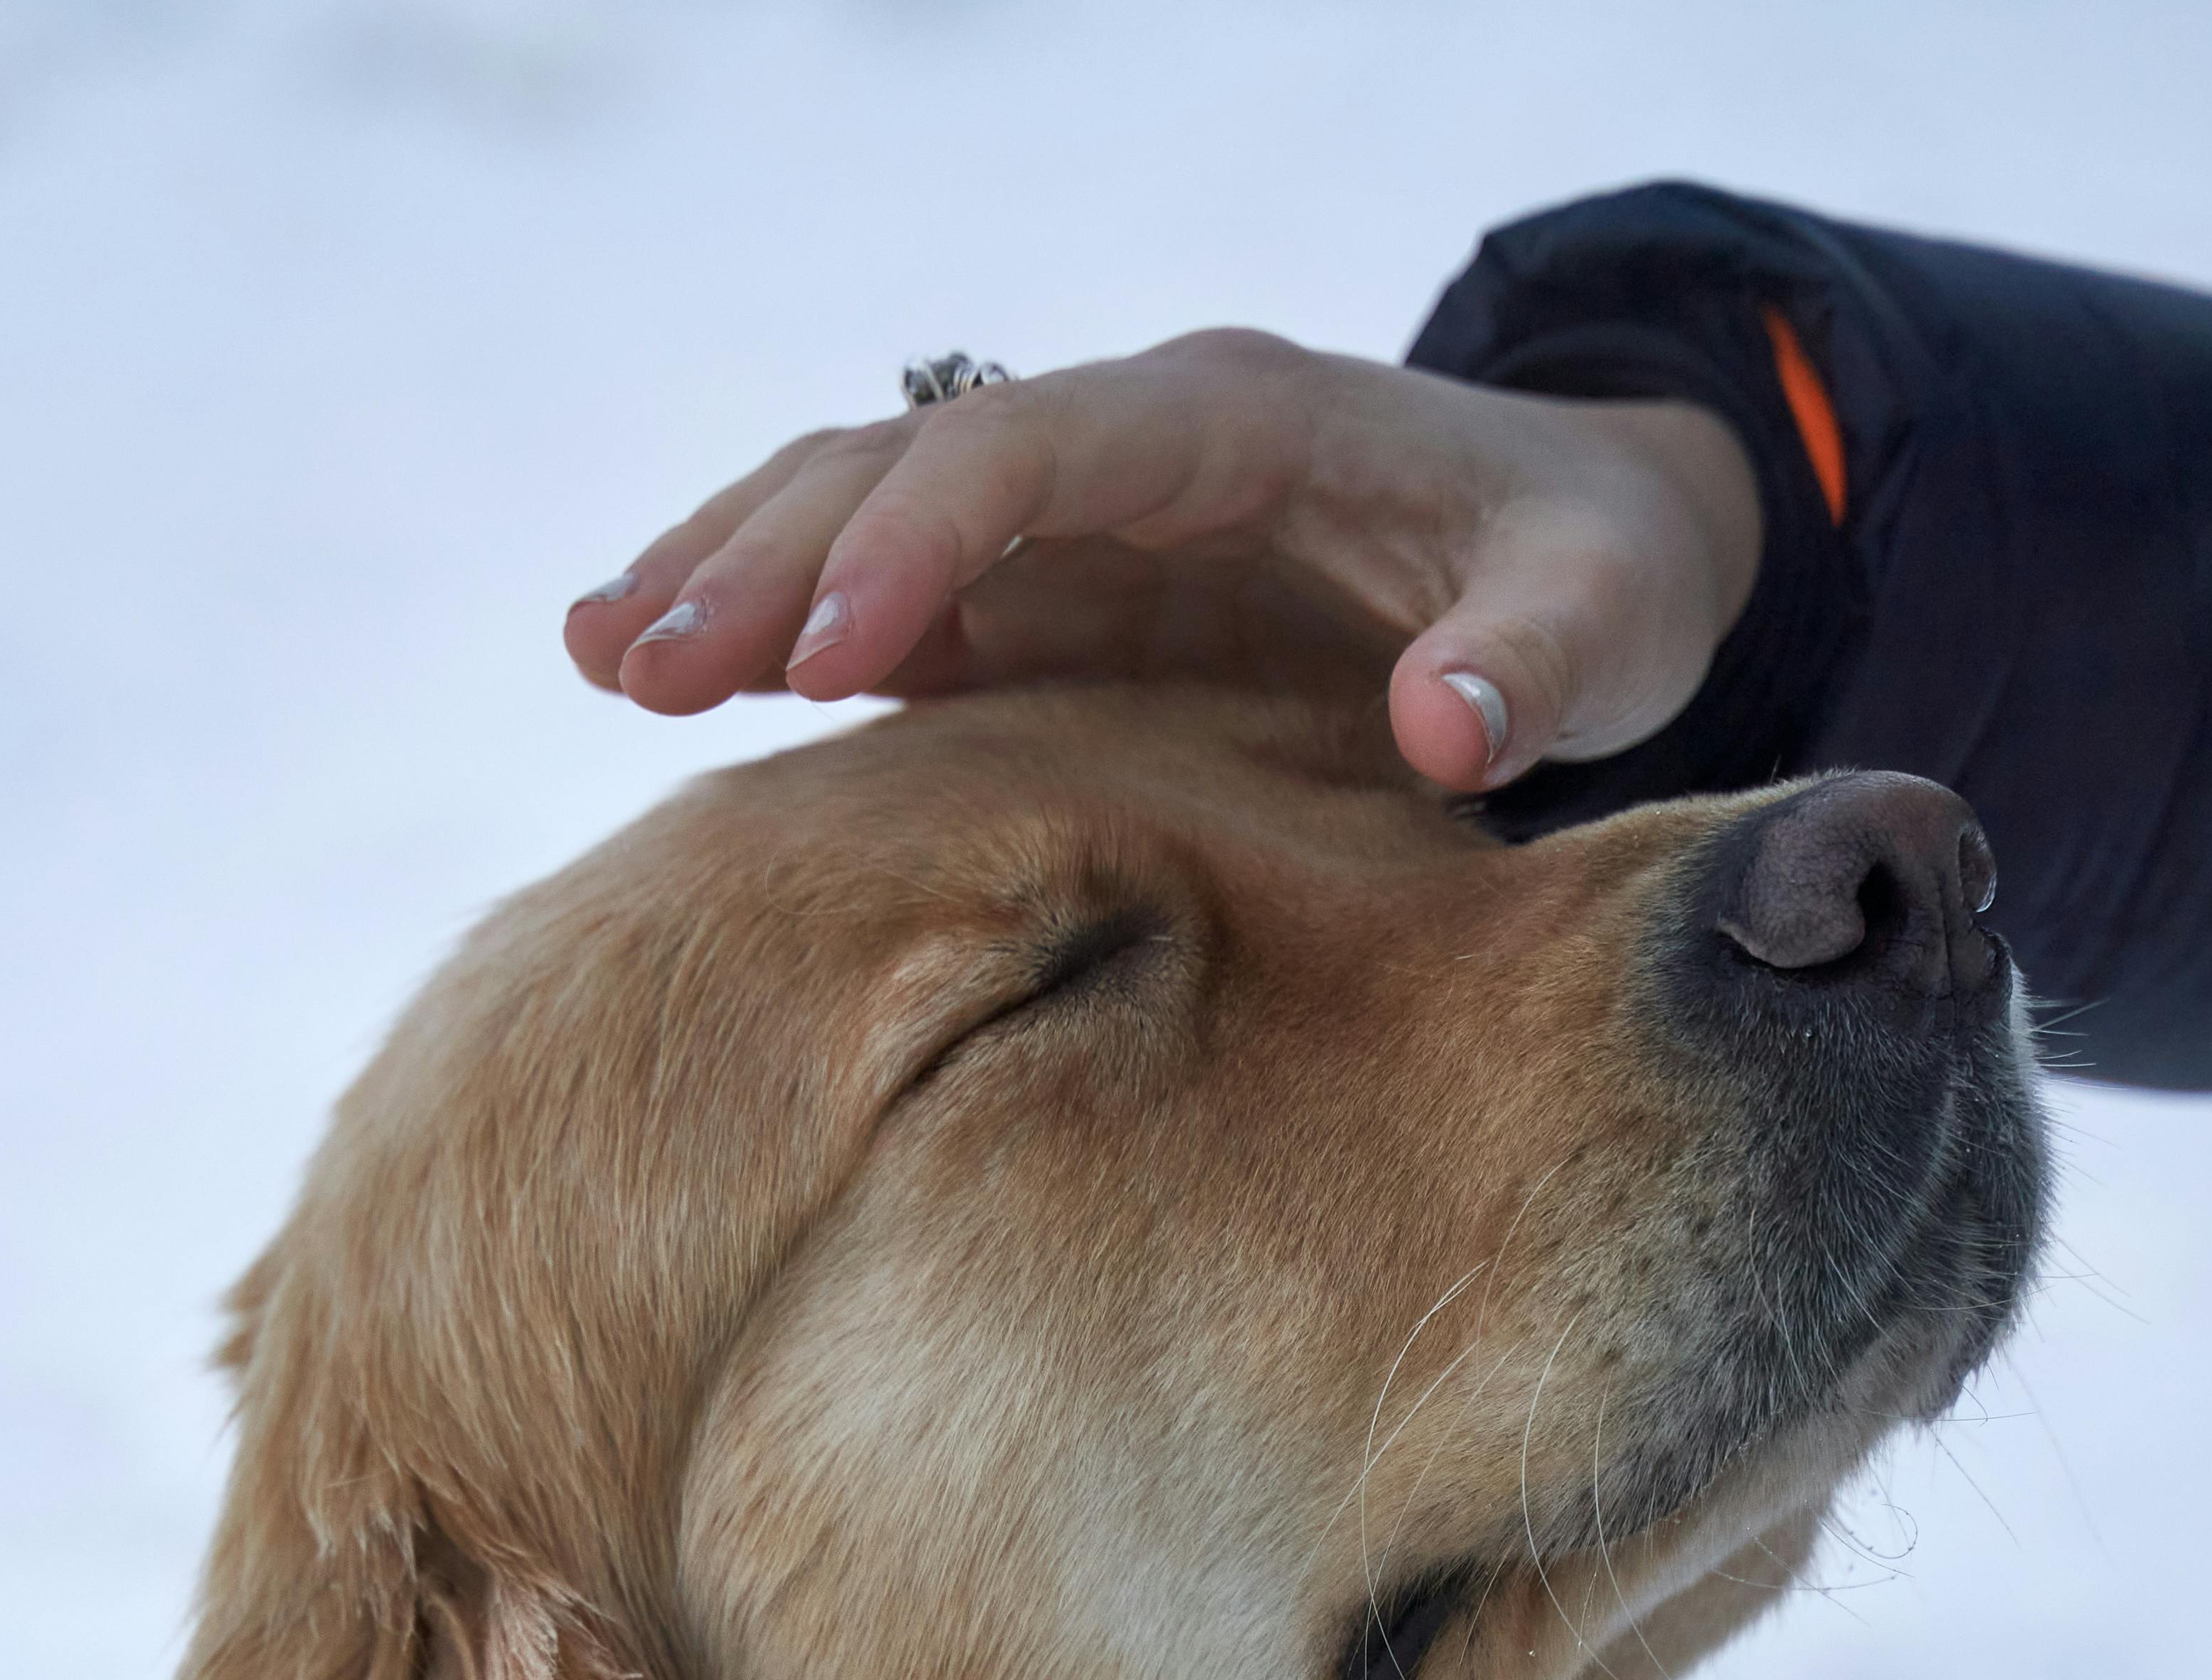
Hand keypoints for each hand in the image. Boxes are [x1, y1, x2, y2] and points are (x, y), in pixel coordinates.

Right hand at [562, 331, 1762, 795]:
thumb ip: (1535, 661)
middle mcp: (1131, 449)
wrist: (1594, 546)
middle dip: (770, 555)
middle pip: (908, 466)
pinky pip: (896, 600)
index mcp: (1237, 424)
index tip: (835, 660)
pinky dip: (784, 634)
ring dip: (736, 578)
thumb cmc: (1601, 571)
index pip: (1036, 452)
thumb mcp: (1609, 613)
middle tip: (637, 667)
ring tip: (602, 662)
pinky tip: (669, 686)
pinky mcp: (1063, 600)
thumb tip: (1444, 724)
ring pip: (869, 514)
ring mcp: (1082, 524)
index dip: (925, 541)